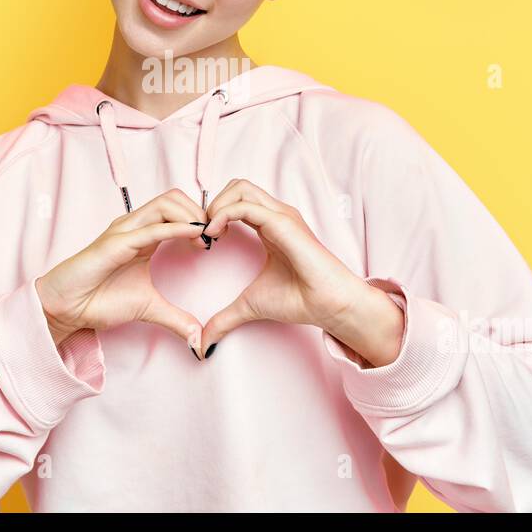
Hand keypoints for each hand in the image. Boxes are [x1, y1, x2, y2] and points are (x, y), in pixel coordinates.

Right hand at [35, 189, 208, 353]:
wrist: (65, 308)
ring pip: (165, 204)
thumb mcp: (148, 309)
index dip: (201, 219)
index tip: (216, 240)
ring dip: (191, 216)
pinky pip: (151, 228)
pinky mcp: (115, 243)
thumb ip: (176, 319)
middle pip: (174, 198)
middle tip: (214, 236)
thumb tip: (199, 339)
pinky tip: (194, 236)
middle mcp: (135, 226)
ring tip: (204, 238)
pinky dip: (176, 228)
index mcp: (144, 235)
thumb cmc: (98, 300)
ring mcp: (124, 231)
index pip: (177, 209)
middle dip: (200, 212)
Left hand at [199, 179, 369, 355]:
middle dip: (212, 203)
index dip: (213, 214)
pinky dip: (223, 214)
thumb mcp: (251, 306)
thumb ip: (225, 319)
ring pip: (240, 188)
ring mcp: (281, 216)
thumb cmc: (300, 300)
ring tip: (208, 233)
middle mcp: (275, 215)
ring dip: (216, 206)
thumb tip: (202, 344)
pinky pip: (246, 206)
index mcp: (270, 226)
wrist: (330, 305)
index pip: (236, 200)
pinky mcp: (283, 223)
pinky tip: (214, 235)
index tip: (202, 241)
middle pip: (236, 186)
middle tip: (203, 233)